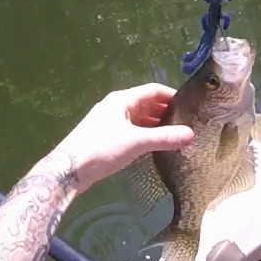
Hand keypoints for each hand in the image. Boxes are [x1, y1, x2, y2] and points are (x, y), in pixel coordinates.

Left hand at [54, 83, 194, 192]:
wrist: (69, 170)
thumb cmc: (102, 148)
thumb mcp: (136, 142)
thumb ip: (164, 138)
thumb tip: (191, 134)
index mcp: (122, 100)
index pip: (153, 90)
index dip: (172, 95)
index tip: (190, 105)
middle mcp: (116, 107)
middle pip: (146, 104)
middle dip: (166, 112)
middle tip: (187, 122)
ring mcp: (110, 122)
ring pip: (139, 119)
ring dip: (156, 125)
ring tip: (176, 135)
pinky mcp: (107, 137)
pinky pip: (132, 130)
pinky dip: (146, 134)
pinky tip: (156, 145)